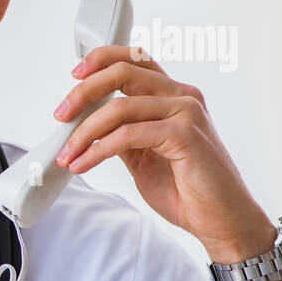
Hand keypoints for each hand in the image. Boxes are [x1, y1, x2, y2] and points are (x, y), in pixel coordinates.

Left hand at [52, 45, 275, 264]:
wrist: (221, 221)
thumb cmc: (188, 190)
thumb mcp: (143, 156)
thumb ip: (122, 134)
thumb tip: (88, 124)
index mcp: (173, 96)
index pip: (136, 59)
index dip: (102, 60)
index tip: (75, 74)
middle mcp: (182, 97)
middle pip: (124, 71)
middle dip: (83, 92)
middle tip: (61, 115)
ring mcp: (187, 113)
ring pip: (121, 106)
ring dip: (84, 132)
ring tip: (67, 155)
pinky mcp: (186, 135)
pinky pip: (128, 134)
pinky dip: (98, 149)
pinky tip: (84, 163)